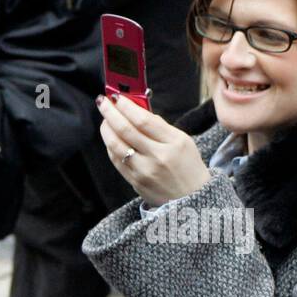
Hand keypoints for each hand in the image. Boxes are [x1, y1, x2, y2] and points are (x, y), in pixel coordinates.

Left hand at [98, 92, 210, 207]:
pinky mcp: (136, 182)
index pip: (144, 120)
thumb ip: (161, 126)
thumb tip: (137, 109)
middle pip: (126, 130)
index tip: (118, 98)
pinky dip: (110, 146)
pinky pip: (116, 160)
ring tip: (105, 120)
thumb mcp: (184, 142)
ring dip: (106, 128)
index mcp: (175, 144)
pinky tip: (111, 138)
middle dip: (110, 113)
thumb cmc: (189, 167)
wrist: (194, 199)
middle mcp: (159, 157)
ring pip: (116, 145)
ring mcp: (146, 171)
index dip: (126, 106)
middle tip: (103, 102)